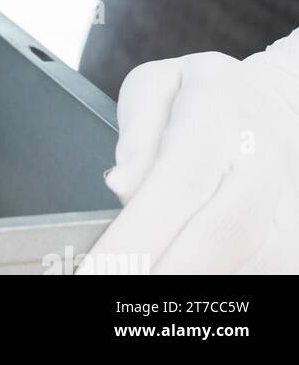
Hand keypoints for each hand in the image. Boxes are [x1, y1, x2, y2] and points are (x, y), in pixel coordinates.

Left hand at [79, 27, 298, 272]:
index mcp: (217, 115)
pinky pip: (270, 271)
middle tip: (120, 292)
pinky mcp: (298, 235)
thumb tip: (122, 186)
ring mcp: (288, 201)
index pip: (178, 183)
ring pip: (255, 262)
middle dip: (170, 272)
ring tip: (149, 297)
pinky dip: (227, 282)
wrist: (274, 101)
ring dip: (201, 284)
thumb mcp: (156, 86)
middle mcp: (262, 161)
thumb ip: (137, 134)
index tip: (105, 266)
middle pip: (222, 234)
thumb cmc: (203, 96)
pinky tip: (187, 291)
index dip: (142, 233)